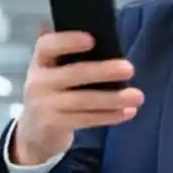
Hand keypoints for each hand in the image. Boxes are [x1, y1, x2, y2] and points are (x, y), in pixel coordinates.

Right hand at [11, 30, 143, 165]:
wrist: (34, 132)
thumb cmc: (53, 93)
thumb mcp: (53, 73)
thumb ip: (70, 57)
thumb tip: (103, 39)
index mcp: (40, 61)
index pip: (47, 45)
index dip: (68, 40)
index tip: (92, 39)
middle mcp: (38, 81)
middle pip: (74, 73)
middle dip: (104, 71)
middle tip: (130, 69)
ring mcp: (44, 105)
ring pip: (84, 100)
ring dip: (113, 98)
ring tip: (137, 96)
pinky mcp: (54, 125)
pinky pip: (86, 119)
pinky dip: (109, 116)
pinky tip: (128, 112)